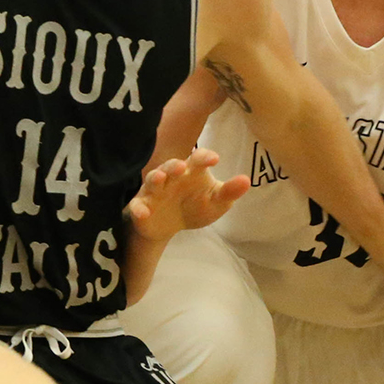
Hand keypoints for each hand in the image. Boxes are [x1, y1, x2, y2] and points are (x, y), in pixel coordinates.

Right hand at [126, 149, 249, 240]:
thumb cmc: (195, 205)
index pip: (197, 159)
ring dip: (155, 178)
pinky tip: (143, 212)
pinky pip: (137, 205)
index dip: (204, 157)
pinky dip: (138, 207)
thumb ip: (229, 192)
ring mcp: (154, 191)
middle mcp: (171, 177)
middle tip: (181, 166)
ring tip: (159, 179)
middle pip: (170, 166)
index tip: (214, 159)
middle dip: (174, 165)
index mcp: (191, 171)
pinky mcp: (141, 206)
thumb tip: (247, 181)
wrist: (170, 226)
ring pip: (152, 180)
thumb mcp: (216, 202)